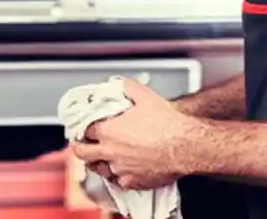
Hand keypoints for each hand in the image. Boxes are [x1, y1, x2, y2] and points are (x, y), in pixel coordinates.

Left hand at [70, 77, 204, 189]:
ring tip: (100, 159)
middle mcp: (110, 151)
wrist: (185, 146)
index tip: (83, 128)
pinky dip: (117, 176)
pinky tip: (121, 170)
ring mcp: (120, 169)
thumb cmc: (167, 124)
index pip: (83, 131)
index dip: (82, 129)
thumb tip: (122, 84)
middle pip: (82, 154)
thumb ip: (128, 88)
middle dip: (80, 148)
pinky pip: (118, 182)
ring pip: (99, 170)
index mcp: (108, 130)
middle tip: (82, 145)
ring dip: (97, 163)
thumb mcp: (145, 96)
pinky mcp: (133, 182)